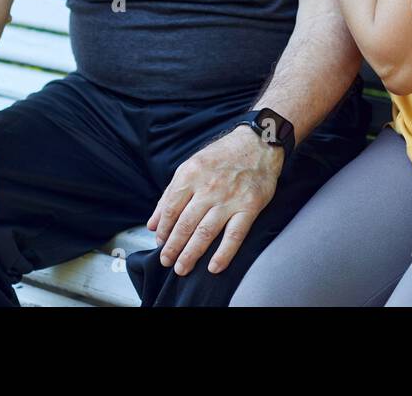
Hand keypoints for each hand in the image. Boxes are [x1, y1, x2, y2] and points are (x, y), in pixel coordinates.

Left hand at [147, 124, 282, 275]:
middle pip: (185, 224)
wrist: (258, 143)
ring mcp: (229, 199)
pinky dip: (223, 254)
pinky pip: (234, 235)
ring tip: (182, 268)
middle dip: (173, 247)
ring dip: (191, 254)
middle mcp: (208, 188)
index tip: (160, 243)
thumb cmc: (223, 155)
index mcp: (190, 175)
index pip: (170, 210)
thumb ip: (170, 194)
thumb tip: (152, 224)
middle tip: (166, 262)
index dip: (163, 230)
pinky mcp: (249, 207)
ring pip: (205, 233)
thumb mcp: (191, 166)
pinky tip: (214, 267)